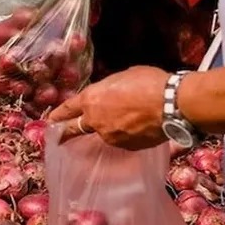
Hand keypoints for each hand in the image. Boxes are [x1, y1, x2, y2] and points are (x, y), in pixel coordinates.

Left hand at [49, 65, 168, 149]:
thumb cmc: (148, 82)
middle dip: (65, 133)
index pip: (68, 108)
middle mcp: (96, 121)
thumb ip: (109, 89)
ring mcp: (111, 136)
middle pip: (75, 129)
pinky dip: (127, 134)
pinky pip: (123, 139)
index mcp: (91, 99)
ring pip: (105, 132)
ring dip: (110, 127)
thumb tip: (110, 96)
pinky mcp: (127, 147)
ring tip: (129, 118)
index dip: (59, 114)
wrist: (172, 104)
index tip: (51, 119)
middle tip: (58, 137)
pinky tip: (140, 126)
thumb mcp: (122, 77)